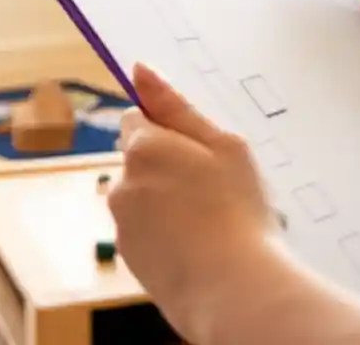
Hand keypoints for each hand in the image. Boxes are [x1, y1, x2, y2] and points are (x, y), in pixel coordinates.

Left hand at [109, 64, 280, 339]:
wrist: (233, 289)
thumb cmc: (237, 212)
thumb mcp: (224, 145)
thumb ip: (177, 105)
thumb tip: (140, 69)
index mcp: (144, 148)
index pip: (138, 119)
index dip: (169, 130)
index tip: (196, 148)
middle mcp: (122, 183)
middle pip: (140, 159)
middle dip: (167, 166)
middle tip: (213, 186)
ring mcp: (123, 223)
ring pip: (143, 197)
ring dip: (166, 201)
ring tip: (209, 220)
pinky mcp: (130, 256)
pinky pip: (146, 231)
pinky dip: (166, 234)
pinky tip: (198, 245)